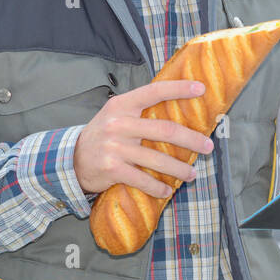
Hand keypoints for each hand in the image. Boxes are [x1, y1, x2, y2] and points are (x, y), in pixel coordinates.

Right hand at [73, 78, 215, 197]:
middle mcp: (119, 124)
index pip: (154, 91)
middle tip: (209, 146)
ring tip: (192, 174)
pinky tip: (167, 191)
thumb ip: (140, 110)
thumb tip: (178, 108)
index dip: (179, 88)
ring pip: (157, 159)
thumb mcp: (115, 114)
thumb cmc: (103, 135)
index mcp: (122, 105)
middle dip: (191, 139)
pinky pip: (142, 179)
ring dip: (179, 169)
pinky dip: (157, 187)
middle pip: (164, 130)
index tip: (201, 88)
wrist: (70, 159)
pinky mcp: (112, 169)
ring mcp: (115, 147)